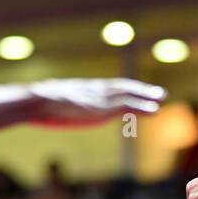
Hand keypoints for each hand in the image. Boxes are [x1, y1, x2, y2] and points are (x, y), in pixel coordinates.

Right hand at [28, 78, 164, 124]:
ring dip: (146, 96)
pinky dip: (142, 107)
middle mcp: (95, 90)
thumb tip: (42, 107)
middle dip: (141, 90)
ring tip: (162, 98)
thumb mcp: (47, 105)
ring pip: (128, 94)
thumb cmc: (36, 105)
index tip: (137, 91)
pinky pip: (128, 106)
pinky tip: (155, 110)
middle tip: (159, 93)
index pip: (108, 88)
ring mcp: (99, 98)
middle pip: (122, 87)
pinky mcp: (102, 108)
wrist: (36, 102)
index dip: (125, 90)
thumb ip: (54, 105)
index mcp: (83, 90)